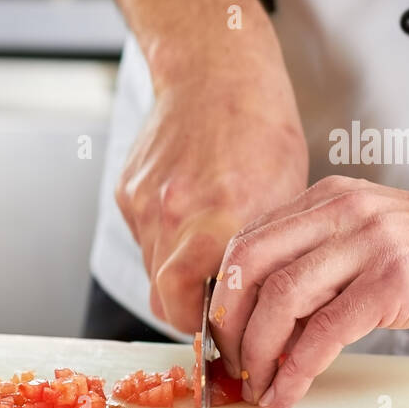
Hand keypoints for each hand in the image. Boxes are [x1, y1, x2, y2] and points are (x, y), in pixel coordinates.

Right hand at [115, 58, 307, 332]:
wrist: (216, 71)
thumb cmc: (261, 128)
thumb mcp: (282, 199)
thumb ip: (260, 256)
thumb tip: (259, 307)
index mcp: (218, 222)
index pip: (191, 313)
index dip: (209, 332)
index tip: (226, 336)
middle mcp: (172, 217)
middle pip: (163, 301)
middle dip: (188, 314)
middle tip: (216, 311)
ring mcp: (142, 204)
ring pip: (152, 269)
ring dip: (177, 274)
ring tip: (208, 252)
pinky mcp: (126, 191)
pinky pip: (143, 236)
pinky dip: (165, 239)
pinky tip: (190, 214)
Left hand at [211, 175, 408, 407]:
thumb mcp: (369, 241)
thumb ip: (320, 263)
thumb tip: (265, 321)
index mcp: (327, 199)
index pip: (247, 243)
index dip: (224, 297)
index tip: (220, 337)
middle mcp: (341, 211)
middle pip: (250, 266)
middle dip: (229, 324)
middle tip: (231, 365)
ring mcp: (367, 243)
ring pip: (280, 298)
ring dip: (258, 352)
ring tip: (258, 386)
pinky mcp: (393, 281)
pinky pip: (324, 331)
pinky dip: (297, 368)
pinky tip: (289, 391)